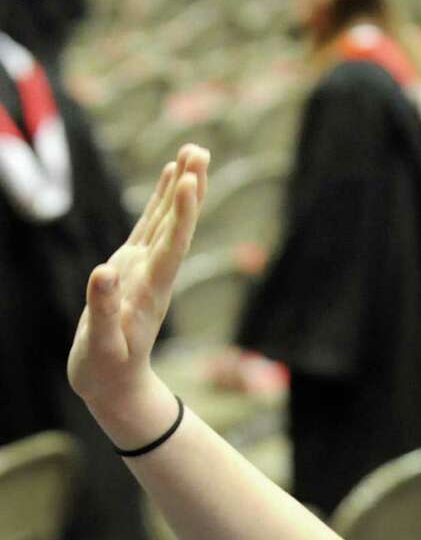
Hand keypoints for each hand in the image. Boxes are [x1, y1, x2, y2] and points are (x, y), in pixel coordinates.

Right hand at [68, 144, 210, 411]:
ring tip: (193, 153)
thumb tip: (104, 271)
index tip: (191, 182)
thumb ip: (102, 310)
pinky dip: (162, 203)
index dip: (181, 215)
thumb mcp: (101, 346)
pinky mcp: (132, 270)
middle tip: (200, 149)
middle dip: (189, 189)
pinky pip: (150, 229)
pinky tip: (173, 180)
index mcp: (148, 293)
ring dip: (180, 188)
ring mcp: (144, 270)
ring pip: (166, 222)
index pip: (170, 248)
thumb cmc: (106, 372)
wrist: (115, 389)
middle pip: (175, 227)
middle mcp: (153, 276)